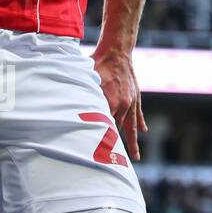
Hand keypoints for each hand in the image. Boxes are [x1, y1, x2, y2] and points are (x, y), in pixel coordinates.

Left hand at [92, 47, 146, 161]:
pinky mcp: (135, 97)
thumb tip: (69, 104)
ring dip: (133, 141)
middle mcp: (122, 105)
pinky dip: (140, 123)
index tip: (96, 152)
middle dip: (114, 144)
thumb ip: (81, 93)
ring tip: (135, 157)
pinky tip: (142, 131)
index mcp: (109, 102)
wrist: (117, 50)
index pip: (103, 124)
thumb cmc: (98, 63)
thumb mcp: (85, 79)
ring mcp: (131, 102)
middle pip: (117, 129)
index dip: (98, 137)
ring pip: (131, 126)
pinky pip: (138, 114)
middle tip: (111, 162)